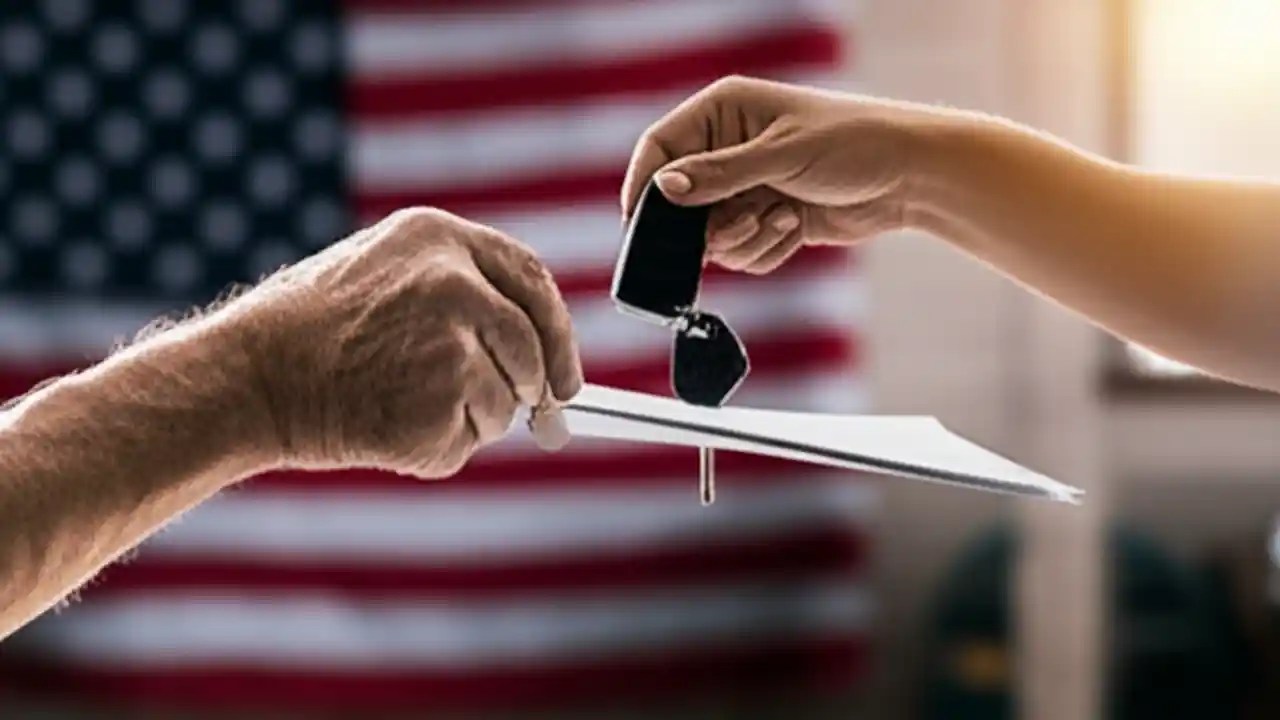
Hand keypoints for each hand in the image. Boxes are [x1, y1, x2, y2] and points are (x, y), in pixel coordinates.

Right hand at [226, 207, 582, 477]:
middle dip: (533, 388)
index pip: (532, 280)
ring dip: (471, 420)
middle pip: (532, 347)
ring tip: (398, 402)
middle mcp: (455, 285)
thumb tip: (545, 377)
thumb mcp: (384, 276)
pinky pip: (468, 442)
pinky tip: (385, 426)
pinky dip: (436, 449)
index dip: (557, 330)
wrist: (248, 376)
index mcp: (439, 240)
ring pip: (505, 403)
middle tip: (528, 415)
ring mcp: (450, 345)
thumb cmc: (309, 332)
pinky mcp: (440, 405)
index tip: (564, 373)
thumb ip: (463, 306)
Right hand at [623, 76, 925, 273]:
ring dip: (745, 238)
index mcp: (723, 111)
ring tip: (783, 217)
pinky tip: (797, 226)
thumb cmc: (851, 145)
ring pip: (711, 236)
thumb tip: (665, 190)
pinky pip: (741, 251)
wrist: (909, 177)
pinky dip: (766, 248)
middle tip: (737, 226)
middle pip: (680, 202)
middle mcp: (727, 148)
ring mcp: (745, 186)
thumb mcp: (781, 154)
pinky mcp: (765, 219)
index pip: (660, 148)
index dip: (645, 185)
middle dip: (708, 224)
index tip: (638, 225)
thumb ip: (719, 175)